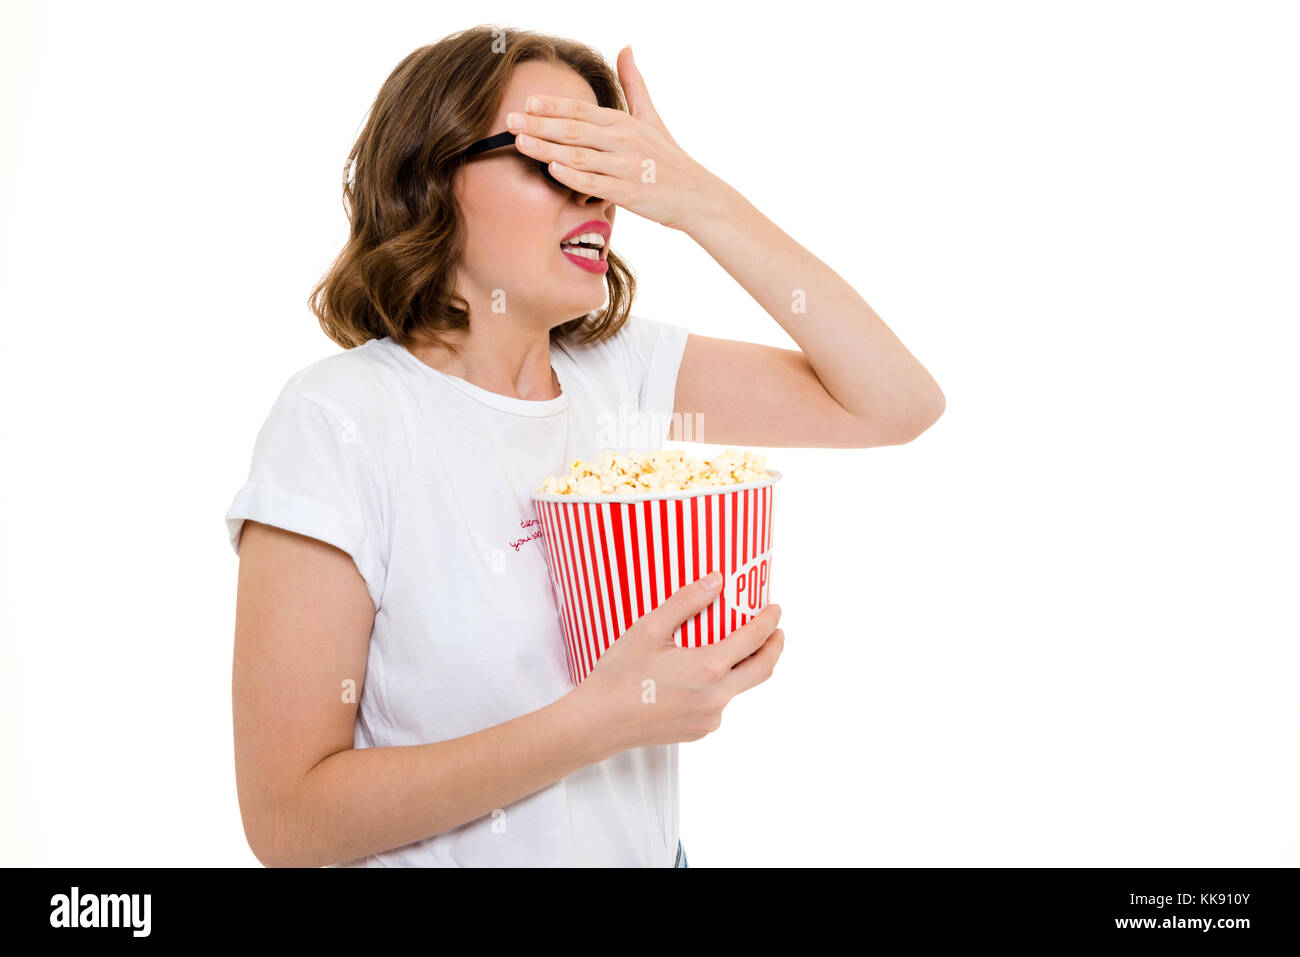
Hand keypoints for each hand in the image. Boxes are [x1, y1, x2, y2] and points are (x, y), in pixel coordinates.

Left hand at [506, 46, 721, 231]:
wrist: (697, 195)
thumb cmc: (670, 158)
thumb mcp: (651, 116)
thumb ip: (633, 83)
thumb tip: (625, 46)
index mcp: (623, 122)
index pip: (581, 110)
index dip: (553, 105)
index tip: (528, 102)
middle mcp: (623, 141)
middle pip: (574, 130)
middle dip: (540, 125)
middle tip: (510, 121)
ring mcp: (625, 167)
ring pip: (579, 156)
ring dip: (547, 149)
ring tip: (521, 143)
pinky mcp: (628, 193)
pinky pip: (595, 184)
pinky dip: (573, 177)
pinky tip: (552, 171)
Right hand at [575, 571, 784, 754]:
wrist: (598, 722)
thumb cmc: (619, 675)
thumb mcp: (650, 629)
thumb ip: (686, 602)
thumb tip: (716, 581)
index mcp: (708, 669)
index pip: (753, 640)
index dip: (768, 621)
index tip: (774, 609)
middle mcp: (716, 698)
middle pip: (761, 671)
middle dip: (773, 648)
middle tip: (776, 631)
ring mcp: (708, 719)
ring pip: (737, 689)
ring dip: (741, 668)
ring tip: (728, 649)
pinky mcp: (697, 731)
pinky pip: (718, 705)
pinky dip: (718, 687)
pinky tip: (697, 677)